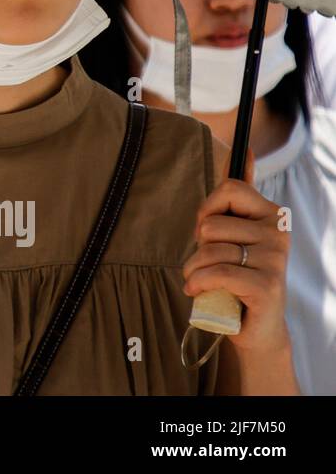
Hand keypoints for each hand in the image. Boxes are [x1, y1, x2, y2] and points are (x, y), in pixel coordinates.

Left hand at [183, 178, 290, 357]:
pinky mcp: (266, 285)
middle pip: (211, 222)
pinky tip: (197, 291)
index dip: (207, 209)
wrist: (254, 325)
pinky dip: (198, 283)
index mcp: (272, 214)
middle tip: (212, 262)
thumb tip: (244, 148)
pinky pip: (216, 273)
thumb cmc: (238, 273)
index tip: (210, 230)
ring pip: (210, 249)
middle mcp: (279, 233)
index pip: (229, 187)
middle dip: (199, 245)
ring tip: (203, 280)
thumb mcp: (235, 230)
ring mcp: (275, 259)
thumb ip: (238, 195)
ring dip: (194, 268)